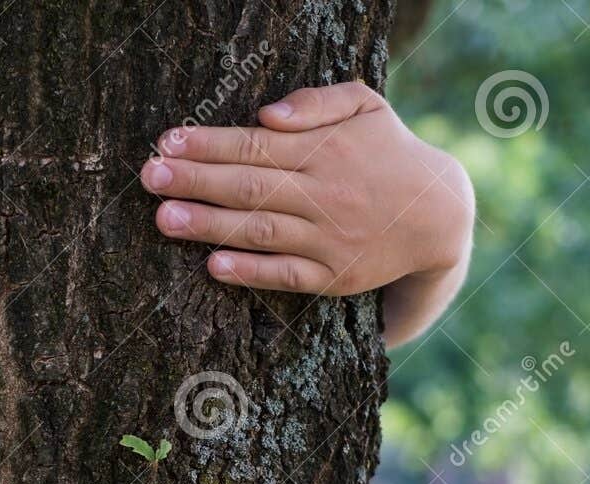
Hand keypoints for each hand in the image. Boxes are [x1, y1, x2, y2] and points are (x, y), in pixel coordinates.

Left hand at [140, 82, 471, 303]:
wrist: (439, 214)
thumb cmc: (389, 152)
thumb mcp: (366, 107)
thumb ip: (317, 102)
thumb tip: (266, 115)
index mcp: (325, 150)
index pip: (255, 145)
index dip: (208, 144)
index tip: (167, 142)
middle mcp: (324, 193)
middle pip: (249, 185)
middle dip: (196, 180)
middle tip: (149, 177)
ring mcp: (328, 237)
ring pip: (260, 229)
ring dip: (210, 225)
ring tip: (164, 218)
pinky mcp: (333, 275)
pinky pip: (287, 274)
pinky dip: (251, 270)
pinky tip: (213, 265)